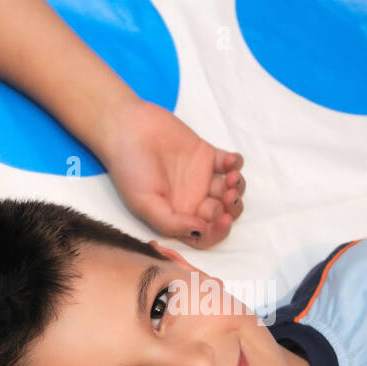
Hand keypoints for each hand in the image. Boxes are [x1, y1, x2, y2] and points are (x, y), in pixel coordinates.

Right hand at [99, 100, 244, 249]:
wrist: (129, 130)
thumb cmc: (130, 169)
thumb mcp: (144, 204)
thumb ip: (172, 223)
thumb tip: (200, 232)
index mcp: (176, 216)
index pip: (204, 235)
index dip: (218, 231)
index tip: (223, 219)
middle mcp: (191, 200)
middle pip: (223, 214)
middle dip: (231, 208)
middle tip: (227, 195)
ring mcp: (201, 178)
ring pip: (232, 190)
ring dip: (238, 187)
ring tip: (230, 177)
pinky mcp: (207, 155)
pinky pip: (231, 163)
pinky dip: (236, 164)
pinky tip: (228, 161)